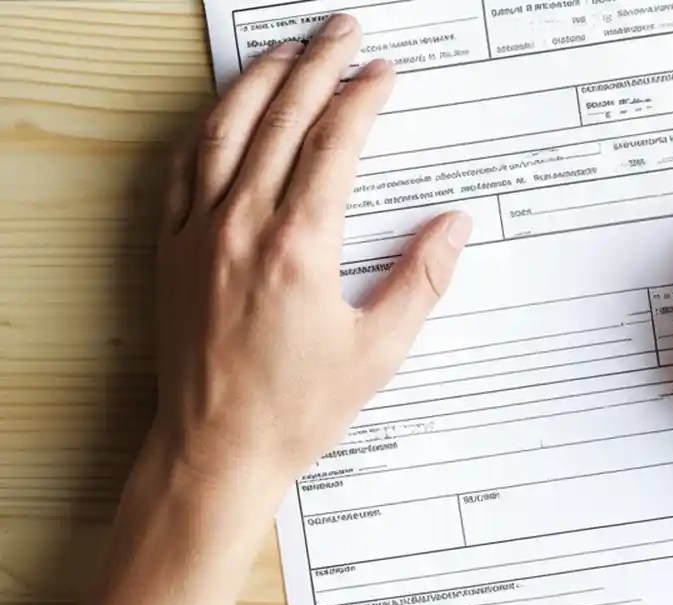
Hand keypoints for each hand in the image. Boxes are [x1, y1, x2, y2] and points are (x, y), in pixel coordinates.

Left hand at [151, 15, 470, 511]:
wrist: (214, 450)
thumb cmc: (295, 409)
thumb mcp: (379, 352)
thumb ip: (421, 280)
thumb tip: (454, 226)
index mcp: (299, 247)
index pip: (334, 144)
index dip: (362, 98)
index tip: (382, 73)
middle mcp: (242, 227)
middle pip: (281, 118)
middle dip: (317, 64)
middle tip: (342, 31)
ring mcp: (199, 234)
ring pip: (225, 130)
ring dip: (259, 81)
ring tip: (287, 52)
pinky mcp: (172, 251)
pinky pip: (183, 169)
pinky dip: (207, 128)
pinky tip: (225, 114)